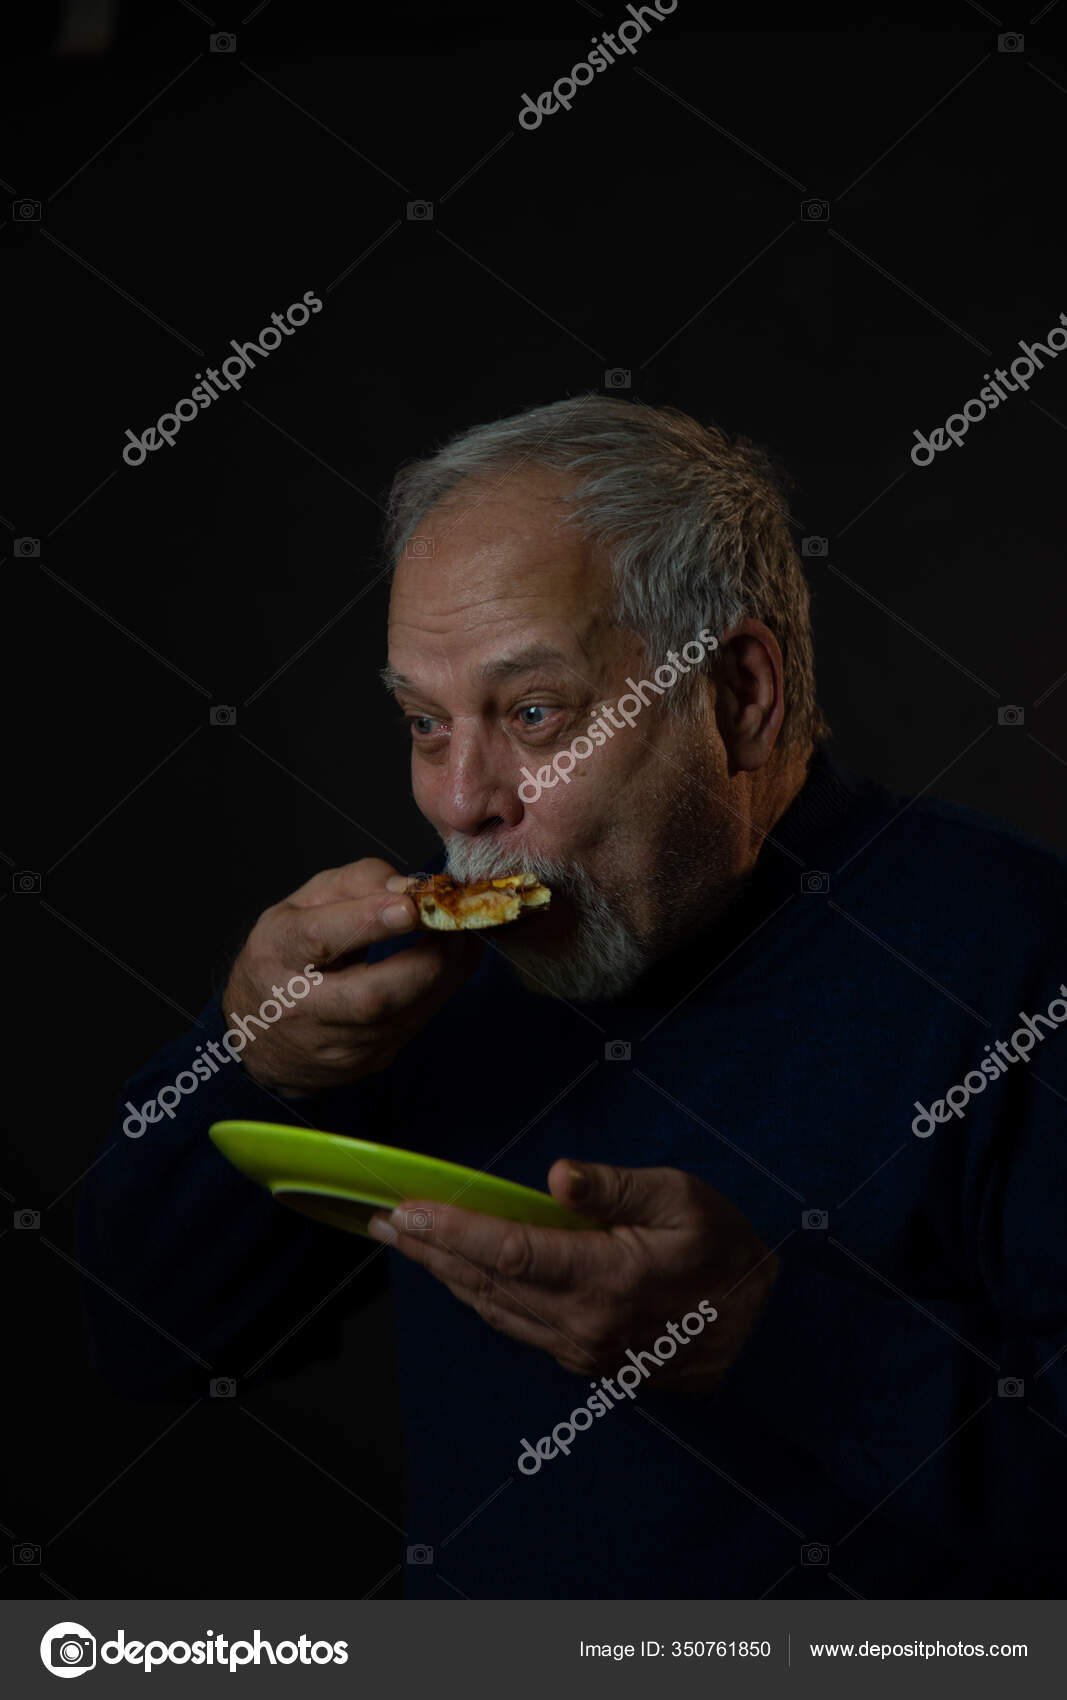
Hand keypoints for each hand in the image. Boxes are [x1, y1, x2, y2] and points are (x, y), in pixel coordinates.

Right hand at [222, 858, 483, 1095]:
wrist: (260, 1034)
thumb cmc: (287, 955)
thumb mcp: (302, 904)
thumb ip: (355, 883)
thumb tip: (409, 887)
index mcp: (277, 953)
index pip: (320, 938)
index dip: (368, 921)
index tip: (411, 906)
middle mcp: (300, 1006)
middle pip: (370, 997)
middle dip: (425, 961)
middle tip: (455, 926)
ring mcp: (334, 1044)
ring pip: (402, 1017)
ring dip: (446, 976)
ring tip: (465, 939)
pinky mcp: (364, 1062)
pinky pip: (413, 1027)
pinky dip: (441, 993)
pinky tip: (454, 966)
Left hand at [368, 1160, 779, 1393]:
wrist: (767, 1333)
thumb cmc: (728, 1254)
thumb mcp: (684, 1199)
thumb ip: (616, 1187)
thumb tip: (557, 1176)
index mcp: (606, 1280)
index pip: (507, 1252)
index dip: (450, 1231)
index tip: (406, 1210)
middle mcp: (583, 1325)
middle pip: (485, 1284)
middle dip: (428, 1251)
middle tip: (382, 1220)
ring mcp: (582, 1349)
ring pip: (494, 1310)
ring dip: (445, 1276)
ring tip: (407, 1243)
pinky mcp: (586, 1360)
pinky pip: (517, 1325)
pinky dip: (481, 1296)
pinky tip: (461, 1274)